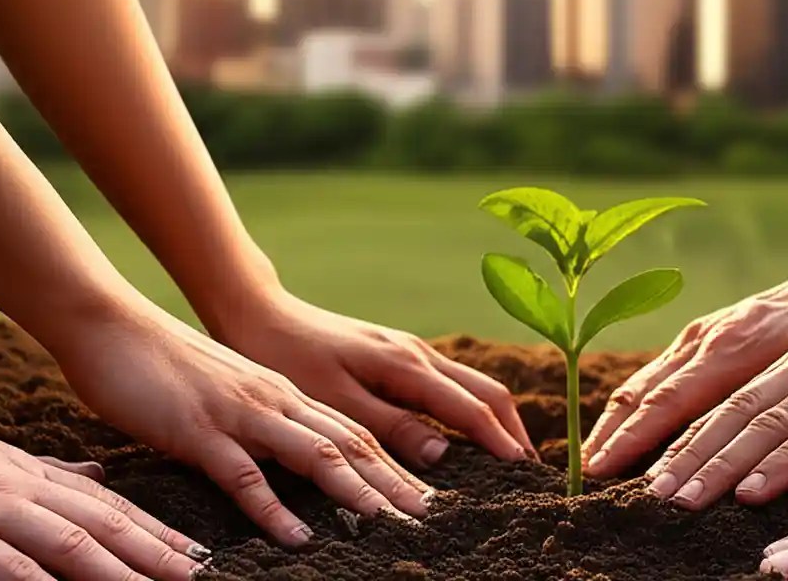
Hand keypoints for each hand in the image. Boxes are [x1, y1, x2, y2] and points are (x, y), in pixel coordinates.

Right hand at [0, 423, 207, 580]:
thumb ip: (50, 473)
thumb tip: (96, 473)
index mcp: (35, 476)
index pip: (111, 504)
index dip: (157, 528)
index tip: (198, 550)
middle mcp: (24, 491)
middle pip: (104, 525)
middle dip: (156, 551)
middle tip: (201, 573)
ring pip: (72, 545)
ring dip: (121, 571)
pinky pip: (13, 568)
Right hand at [50, 304, 431, 545]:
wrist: (113, 325)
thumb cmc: (166, 365)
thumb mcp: (229, 393)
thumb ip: (260, 423)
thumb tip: (286, 457)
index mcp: (284, 393)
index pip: (353, 430)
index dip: (393, 461)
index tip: (425, 492)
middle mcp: (274, 400)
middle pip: (348, 442)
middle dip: (391, 479)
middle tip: (428, 512)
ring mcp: (239, 413)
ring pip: (312, 453)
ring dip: (352, 489)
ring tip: (386, 521)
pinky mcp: (198, 429)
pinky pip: (242, 475)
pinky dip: (272, 508)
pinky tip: (296, 536)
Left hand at [211, 291, 533, 465]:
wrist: (259, 315)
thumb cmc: (290, 361)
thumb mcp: (336, 403)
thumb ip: (390, 427)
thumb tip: (443, 455)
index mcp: (407, 365)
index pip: (473, 407)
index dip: (501, 441)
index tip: (525, 473)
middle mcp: (418, 354)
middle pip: (487, 391)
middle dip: (512, 429)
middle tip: (528, 471)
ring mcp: (410, 350)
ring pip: (471, 384)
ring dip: (494, 418)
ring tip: (507, 456)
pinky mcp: (397, 354)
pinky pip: (449, 383)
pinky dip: (470, 408)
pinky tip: (465, 432)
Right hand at [583, 243, 787, 477]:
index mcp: (738, 345)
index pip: (674, 402)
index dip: (642, 442)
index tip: (616, 475)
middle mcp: (709, 337)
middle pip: (647, 393)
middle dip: (615, 437)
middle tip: (587, 479)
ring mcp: (701, 334)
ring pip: (644, 382)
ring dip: (616, 423)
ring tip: (592, 463)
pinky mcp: (701, 336)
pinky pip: (656, 374)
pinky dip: (631, 406)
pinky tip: (618, 433)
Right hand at [647, 210, 787, 509]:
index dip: (786, 463)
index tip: (743, 495)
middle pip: (766, 413)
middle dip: (714, 458)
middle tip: (668, 497)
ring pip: (742, 394)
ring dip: (693, 434)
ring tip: (652, 470)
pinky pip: (746, 376)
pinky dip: (705, 404)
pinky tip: (672, 423)